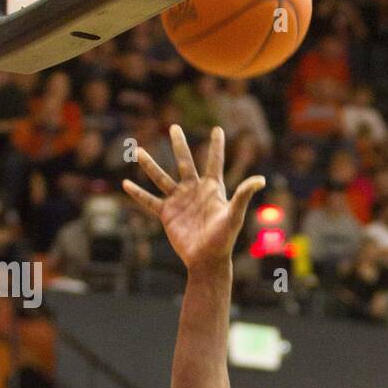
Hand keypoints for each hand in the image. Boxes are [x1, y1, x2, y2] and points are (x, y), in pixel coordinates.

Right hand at [122, 125, 264, 270]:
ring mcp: (179, 201)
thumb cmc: (224, 239)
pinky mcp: (167, 214)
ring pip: (162, 178)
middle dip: (179, 145)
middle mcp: (194, 191)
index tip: (217, 129)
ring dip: (150, 165)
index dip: (216, 146)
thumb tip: (261, 179)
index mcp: (213, 189)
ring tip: (138, 150)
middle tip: (174, 127)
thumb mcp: (234, 215)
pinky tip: (125, 184)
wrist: (207, 260)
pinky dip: (138, 193)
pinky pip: (149, 201)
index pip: (215, 162)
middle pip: (185, 162)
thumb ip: (243, 195)